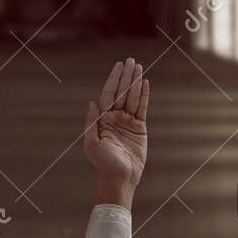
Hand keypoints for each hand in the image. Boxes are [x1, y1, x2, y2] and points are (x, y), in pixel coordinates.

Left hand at [83, 58, 148, 207]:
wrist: (120, 176)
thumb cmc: (103, 162)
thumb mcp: (92, 142)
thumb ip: (92, 122)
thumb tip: (92, 102)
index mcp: (103, 119)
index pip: (109, 93)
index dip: (114, 79)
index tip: (119, 66)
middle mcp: (116, 117)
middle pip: (122, 92)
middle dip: (126, 76)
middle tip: (131, 61)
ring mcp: (128, 122)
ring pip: (133, 98)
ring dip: (136, 82)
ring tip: (139, 68)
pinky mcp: (140, 129)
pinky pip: (143, 109)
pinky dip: (145, 96)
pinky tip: (145, 84)